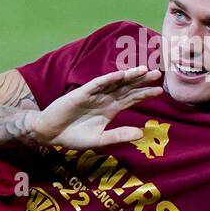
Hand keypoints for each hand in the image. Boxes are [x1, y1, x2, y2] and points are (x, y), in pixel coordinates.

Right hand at [29, 66, 163, 147]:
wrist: (50, 133)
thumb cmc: (73, 136)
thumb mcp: (99, 140)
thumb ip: (119, 136)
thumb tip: (141, 134)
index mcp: (110, 109)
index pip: (131, 98)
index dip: (145, 94)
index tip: (160, 90)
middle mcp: (104, 99)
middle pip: (127, 87)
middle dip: (141, 81)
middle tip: (157, 74)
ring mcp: (94, 95)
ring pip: (115, 83)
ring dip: (128, 76)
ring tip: (143, 70)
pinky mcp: (81, 93)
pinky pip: (97, 84)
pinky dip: (108, 79)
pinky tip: (120, 75)